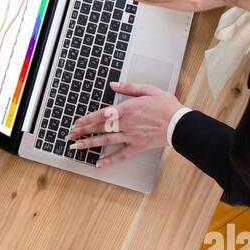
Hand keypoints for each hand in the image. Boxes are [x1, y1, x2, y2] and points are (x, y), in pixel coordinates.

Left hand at [67, 82, 183, 167]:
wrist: (179, 123)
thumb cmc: (166, 106)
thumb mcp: (148, 90)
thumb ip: (129, 88)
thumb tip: (114, 85)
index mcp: (127, 109)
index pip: (102, 114)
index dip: (87, 119)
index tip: (77, 122)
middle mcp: (125, 123)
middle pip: (100, 128)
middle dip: (83, 131)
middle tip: (70, 135)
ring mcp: (130, 136)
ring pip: (106, 140)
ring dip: (90, 144)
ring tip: (77, 147)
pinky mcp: (137, 146)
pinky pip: (120, 154)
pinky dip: (109, 160)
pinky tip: (99, 164)